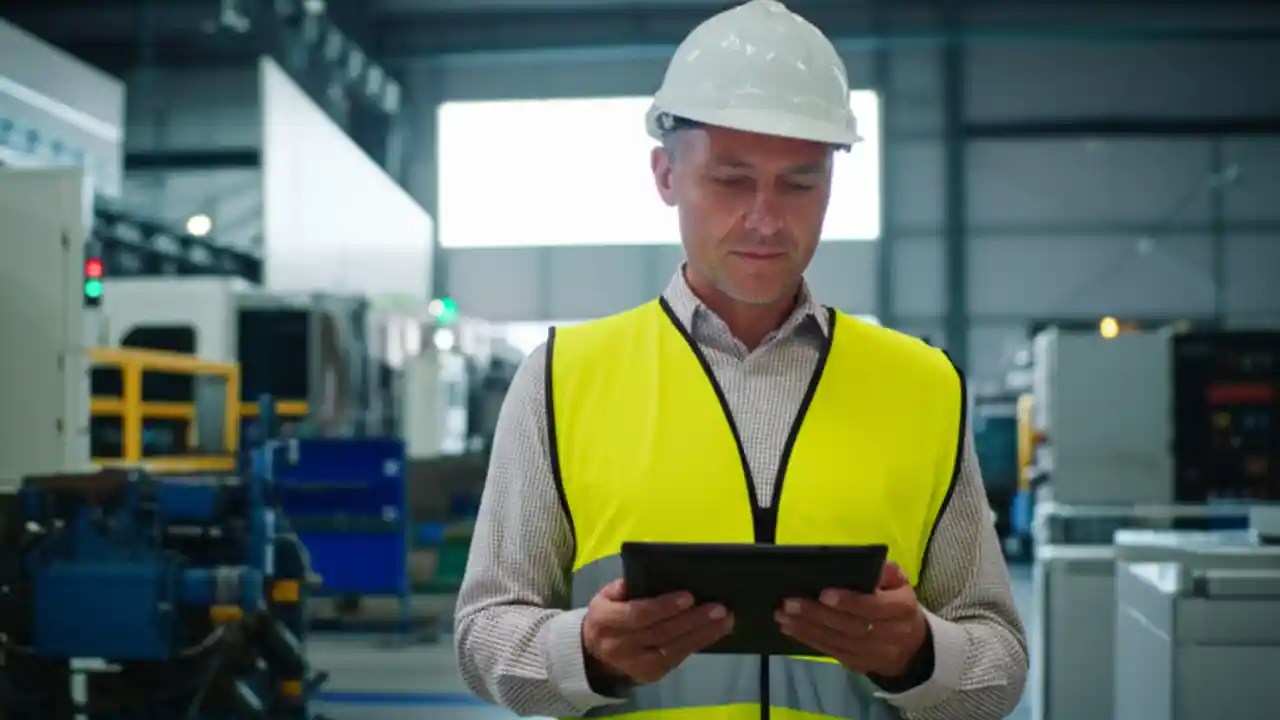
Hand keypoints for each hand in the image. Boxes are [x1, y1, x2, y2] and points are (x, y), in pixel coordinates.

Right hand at [582, 579, 733, 685]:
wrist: (594, 650)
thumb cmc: (609, 614)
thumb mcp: (608, 594)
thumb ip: (627, 585)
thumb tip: (655, 575)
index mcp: (605, 619)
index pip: (638, 613)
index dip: (665, 606)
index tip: (689, 596)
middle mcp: (618, 645)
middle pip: (661, 632)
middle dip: (693, 620)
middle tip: (719, 608)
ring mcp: (634, 664)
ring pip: (672, 649)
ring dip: (702, 634)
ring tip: (725, 620)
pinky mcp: (649, 674)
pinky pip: (676, 659)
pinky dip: (697, 644)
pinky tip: (713, 632)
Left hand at [775, 562, 928, 678]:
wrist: (910, 644)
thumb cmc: (896, 602)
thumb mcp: (900, 583)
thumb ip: (888, 572)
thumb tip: (876, 566)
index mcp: (902, 609)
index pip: (874, 607)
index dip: (849, 602)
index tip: (823, 593)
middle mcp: (890, 635)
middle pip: (850, 626)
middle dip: (817, 615)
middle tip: (790, 603)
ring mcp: (873, 653)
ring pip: (837, 642)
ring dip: (806, 628)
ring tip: (783, 615)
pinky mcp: (858, 664)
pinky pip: (831, 652)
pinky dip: (809, 640)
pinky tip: (791, 628)